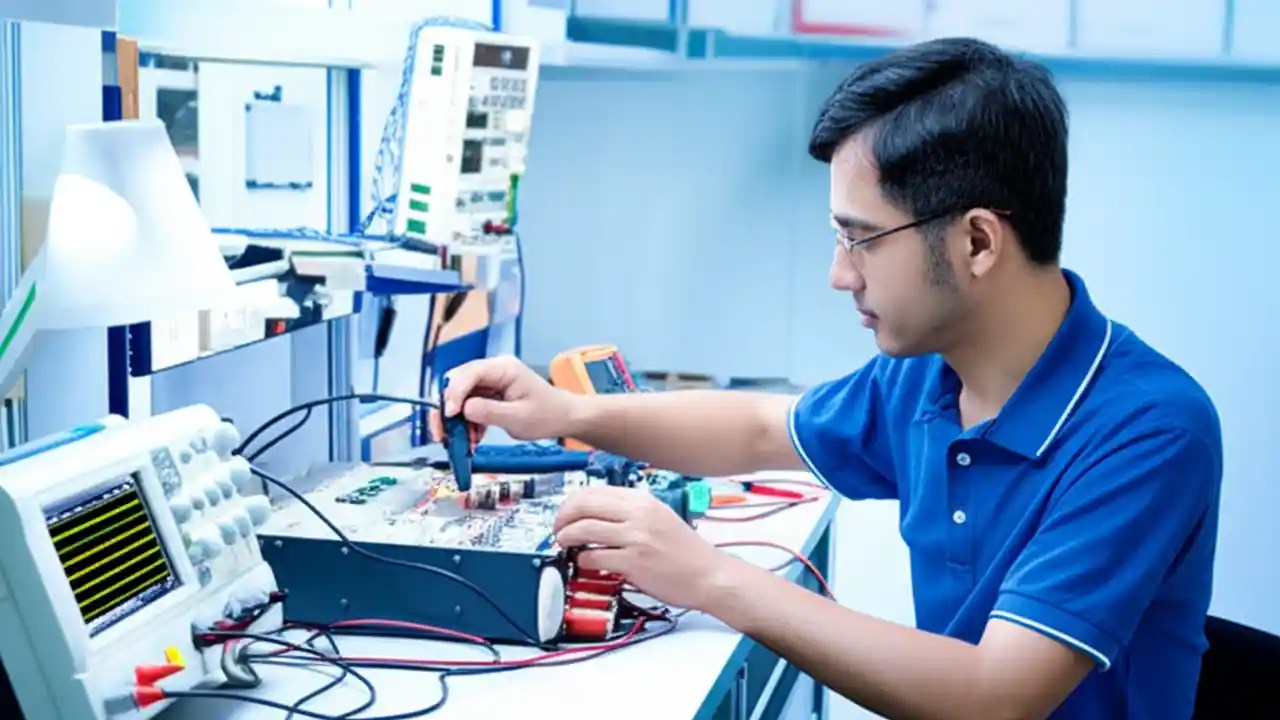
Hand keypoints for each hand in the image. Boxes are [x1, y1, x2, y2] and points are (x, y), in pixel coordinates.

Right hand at [428, 356, 578, 442]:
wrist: (564, 418)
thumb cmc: (548, 414)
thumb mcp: (518, 417)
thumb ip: (489, 412)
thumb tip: (463, 410)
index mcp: (503, 368)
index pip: (468, 374)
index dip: (454, 394)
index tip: (450, 416)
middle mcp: (493, 370)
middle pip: (457, 384)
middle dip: (448, 410)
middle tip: (443, 434)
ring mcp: (491, 382)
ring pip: (461, 397)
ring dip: (458, 421)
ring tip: (466, 442)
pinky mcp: (490, 394)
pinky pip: (469, 406)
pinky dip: (467, 424)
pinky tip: (473, 439)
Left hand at [554, 485, 728, 610]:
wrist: (709, 575)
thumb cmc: (686, 551)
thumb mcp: (660, 517)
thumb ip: (631, 512)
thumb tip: (596, 514)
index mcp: (644, 500)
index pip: (595, 491)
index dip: (573, 502)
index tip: (567, 512)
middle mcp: (639, 514)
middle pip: (584, 505)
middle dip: (563, 516)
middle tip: (558, 528)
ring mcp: (636, 538)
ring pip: (585, 528)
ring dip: (567, 536)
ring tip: (564, 542)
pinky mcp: (634, 562)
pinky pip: (595, 556)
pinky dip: (583, 558)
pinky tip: (585, 561)